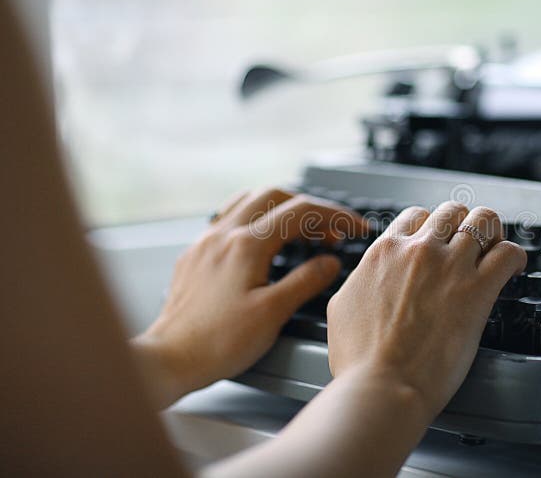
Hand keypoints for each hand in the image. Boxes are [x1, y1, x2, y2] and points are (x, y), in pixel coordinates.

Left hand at [131, 188, 365, 407]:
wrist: (171, 358)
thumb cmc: (218, 343)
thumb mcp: (273, 314)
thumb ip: (306, 281)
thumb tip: (329, 262)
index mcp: (246, 246)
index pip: (301, 212)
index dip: (335, 216)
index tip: (354, 227)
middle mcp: (223, 235)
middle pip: (275, 196)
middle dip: (310, 208)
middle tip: (330, 231)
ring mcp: (206, 242)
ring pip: (248, 201)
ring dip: (280, 207)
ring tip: (300, 229)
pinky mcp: (195, 255)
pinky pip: (228, 218)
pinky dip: (254, 219)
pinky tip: (261, 240)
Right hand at [326, 201, 525, 417]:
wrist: (382, 385)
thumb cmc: (360, 359)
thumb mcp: (342, 305)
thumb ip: (360, 280)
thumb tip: (365, 277)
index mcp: (385, 251)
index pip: (415, 216)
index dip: (430, 228)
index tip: (439, 242)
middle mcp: (419, 250)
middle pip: (452, 212)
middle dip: (463, 224)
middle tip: (471, 244)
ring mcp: (450, 266)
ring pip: (483, 221)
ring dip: (492, 233)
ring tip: (495, 250)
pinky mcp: (478, 289)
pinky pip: (508, 253)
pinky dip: (515, 256)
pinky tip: (513, 267)